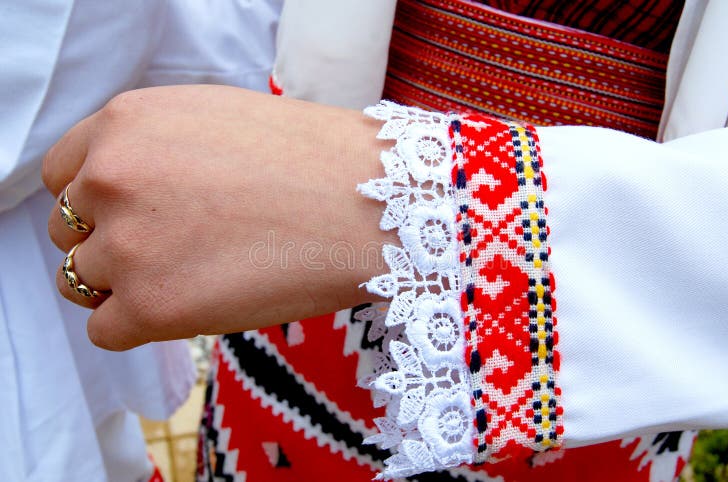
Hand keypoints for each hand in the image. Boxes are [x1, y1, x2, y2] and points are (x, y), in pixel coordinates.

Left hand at [43, 85, 392, 349]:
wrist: (373, 205)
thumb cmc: (314, 160)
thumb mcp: (214, 119)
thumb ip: (153, 146)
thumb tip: (128, 188)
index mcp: (124, 123)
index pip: (64, 175)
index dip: (97, 201)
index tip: (132, 218)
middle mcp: (110, 178)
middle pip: (69, 231)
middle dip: (111, 242)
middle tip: (174, 250)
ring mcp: (126, 244)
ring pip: (82, 282)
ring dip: (126, 284)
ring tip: (192, 278)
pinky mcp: (152, 306)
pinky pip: (105, 331)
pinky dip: (138, 326)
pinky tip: (190, 308)